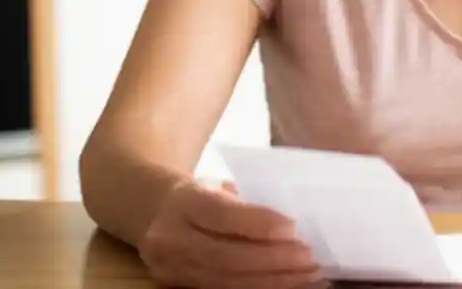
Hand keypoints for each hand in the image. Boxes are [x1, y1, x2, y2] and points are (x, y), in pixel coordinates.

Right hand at [139, 178, 324, 287]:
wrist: (153, 211)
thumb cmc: (201, 194)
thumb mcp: (218, 184)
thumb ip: (247, 201)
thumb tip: (292, 225)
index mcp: (183, 201)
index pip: (220, 214)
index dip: (258, 223)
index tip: (293, 228)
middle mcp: (171, 238)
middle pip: (224, 256)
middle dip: (272, 260)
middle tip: (309, 258)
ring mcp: (171, 268)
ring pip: (225, 282)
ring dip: (272, 282)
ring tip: (308, 277)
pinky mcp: (177, 287)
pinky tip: (288, 285)